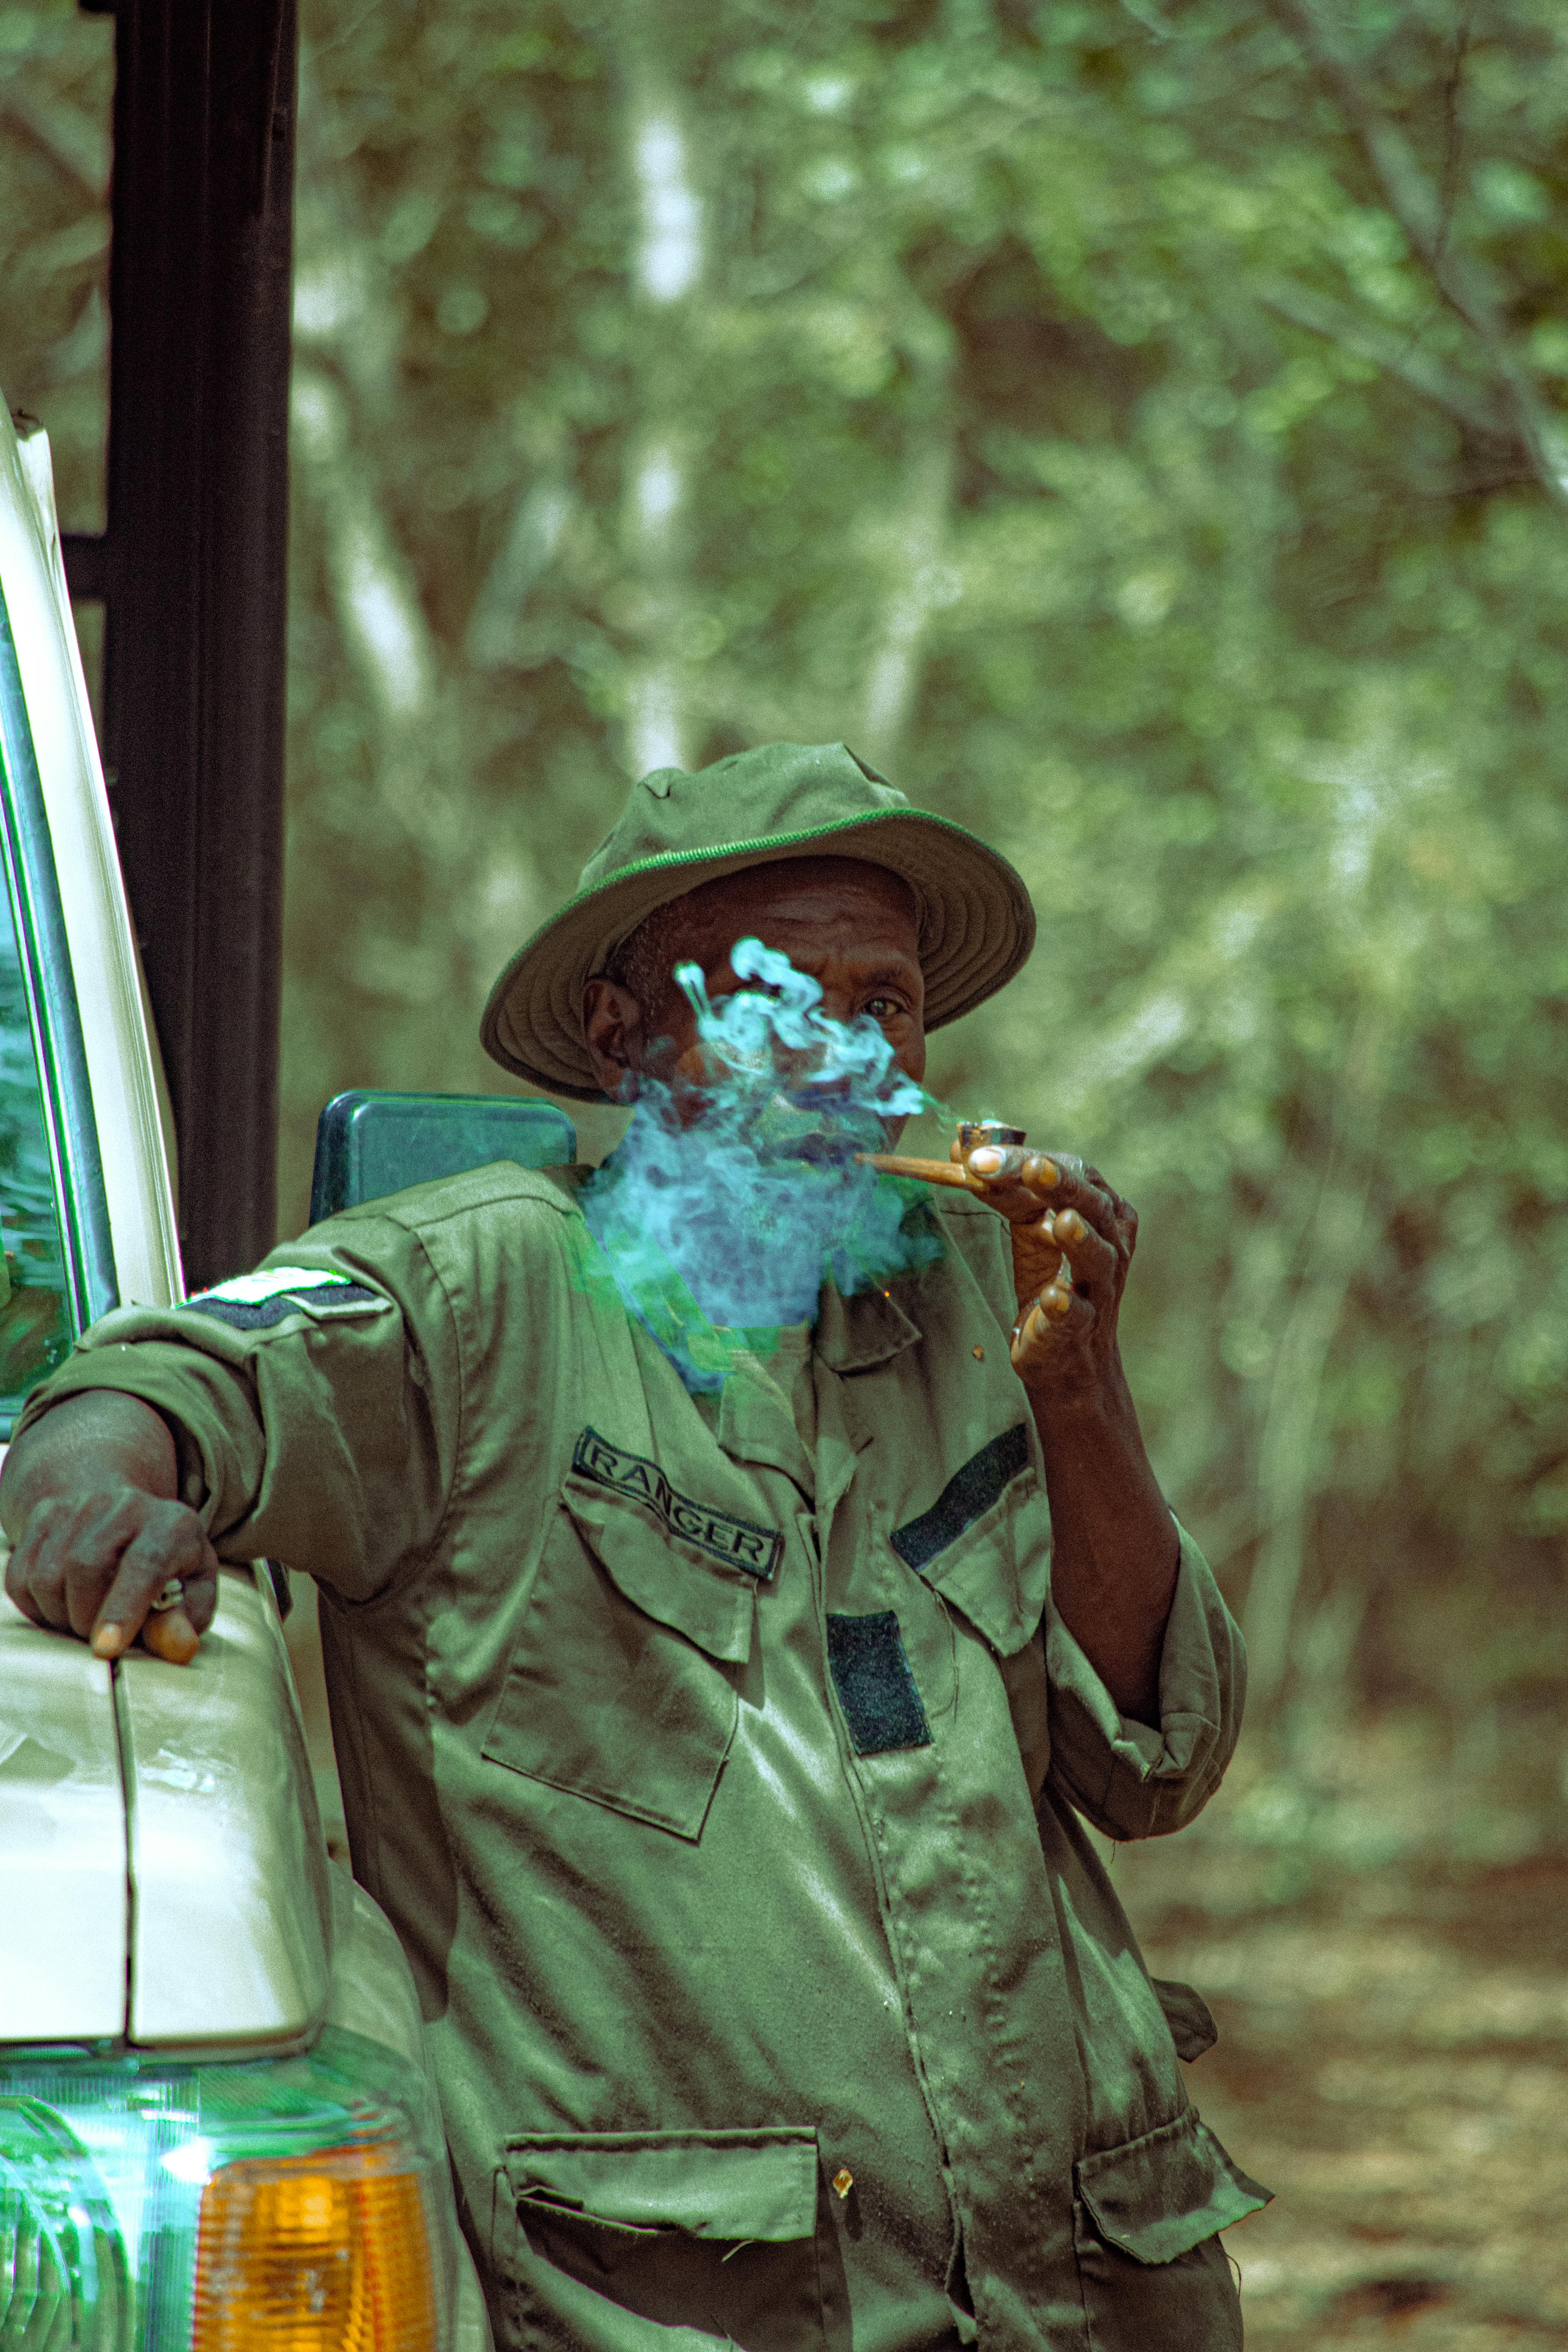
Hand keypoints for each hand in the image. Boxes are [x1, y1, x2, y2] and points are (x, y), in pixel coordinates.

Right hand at [4, 1483, 217, 1663]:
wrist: (130, 1522)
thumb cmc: (168, 1568)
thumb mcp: (192, 1594)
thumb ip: (184, 1621)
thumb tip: (178, 1647)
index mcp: (173, 1523)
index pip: (146, 1562)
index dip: (124, 1608)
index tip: (107, 1648)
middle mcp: (127, 1504)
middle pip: (87, 1566)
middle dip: (88, 1619)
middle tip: (102, 1638)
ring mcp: (81, 1505)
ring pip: (47, 1575)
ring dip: (62, 1616)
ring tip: (87, 1618)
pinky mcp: (45, 1515)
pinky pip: (21, 1578)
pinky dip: (38, 1607)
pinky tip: (65, 1604)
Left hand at [956, 1140, 1138, 1404]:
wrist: (1067, 1355)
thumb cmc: (1050, 1279)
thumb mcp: (1028, 1229)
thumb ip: (1002, 1190)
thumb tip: (961, 1147)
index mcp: (1101, 1209)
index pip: (1073, 1171)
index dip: (1027, 1161)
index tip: (981, 1157)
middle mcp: (1110, 1243)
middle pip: (1093, 1206)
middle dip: (1062, 1185)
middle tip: (1033, 1168)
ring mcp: (1099, 1288)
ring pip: (1098, 1258)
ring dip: (1080, 1239)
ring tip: (1062, 1221)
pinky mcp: (1081, 1328)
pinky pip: (1079, 1314)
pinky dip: (1067, 1305)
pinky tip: (1052, 1295)